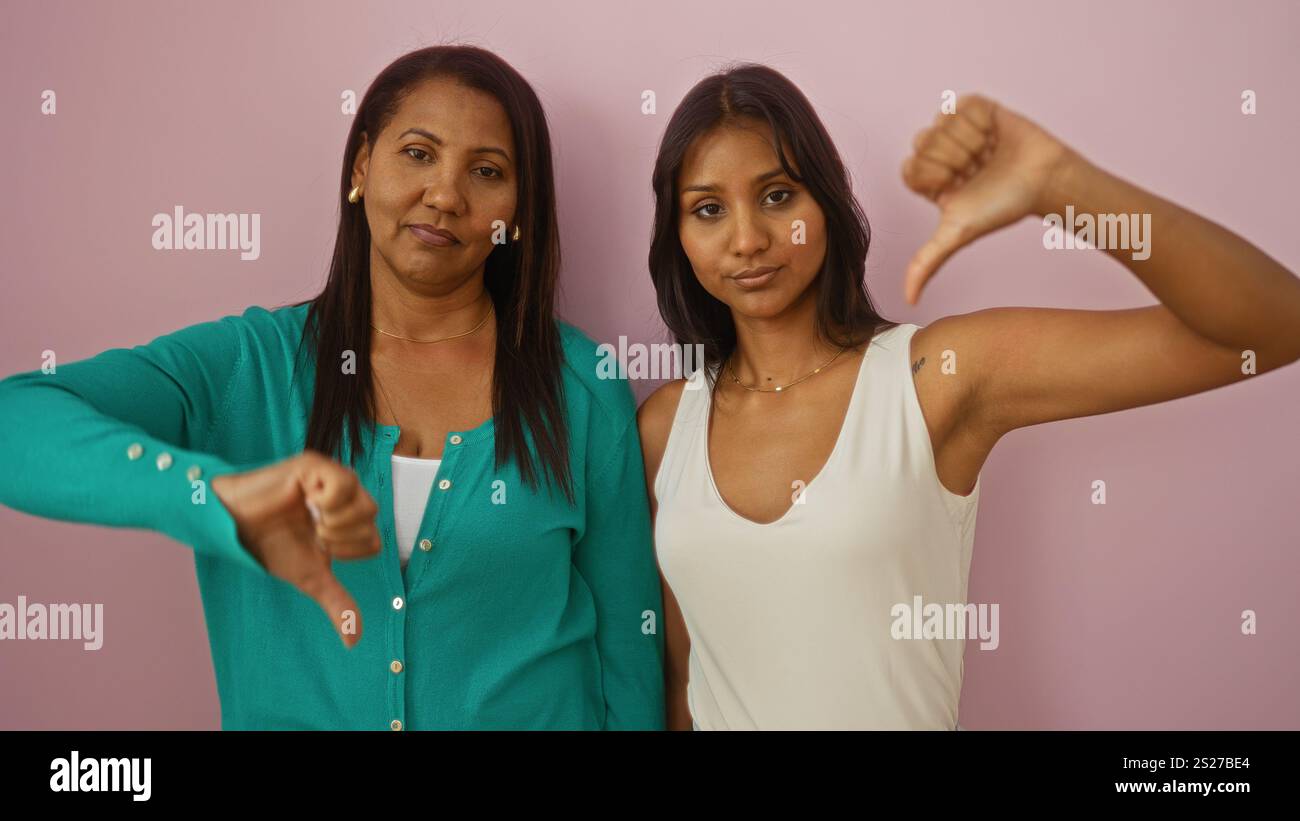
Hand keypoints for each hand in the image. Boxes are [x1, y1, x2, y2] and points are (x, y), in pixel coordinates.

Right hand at [211, 450, 381, 648]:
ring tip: (308, 516)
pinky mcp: (316, 464)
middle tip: (312, 531)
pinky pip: (342, 483)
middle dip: (339, 537)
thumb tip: (353, 641)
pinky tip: (305, 498)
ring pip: (363, 504)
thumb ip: (336, 603)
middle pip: (372, 521)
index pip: (374, 541)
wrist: (235, 525)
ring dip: (333, 521)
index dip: (346, 550)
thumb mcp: (310, 578)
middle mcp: (346, 496)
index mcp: (349, 520)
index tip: (319, 546)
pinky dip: (325, 500)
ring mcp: (333, 477)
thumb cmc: (272, 546)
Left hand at [900, 93, 1079, 303]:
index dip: (933, 175)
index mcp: (929, 180)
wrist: (1044, 180)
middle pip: (922, 142)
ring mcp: (957, 129)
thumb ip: (927, 262)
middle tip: (976, 170)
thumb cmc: (1002, 207)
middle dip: (952, 158)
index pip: (910, 168)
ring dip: (969, 141)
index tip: (956, 185)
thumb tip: (909, 301)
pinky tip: (993, 135)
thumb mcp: (958, 233)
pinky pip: (962, 105)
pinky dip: (979, 121)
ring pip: (941, 123)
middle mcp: (939, 154)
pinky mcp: (977, 109)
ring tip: (988, 153)